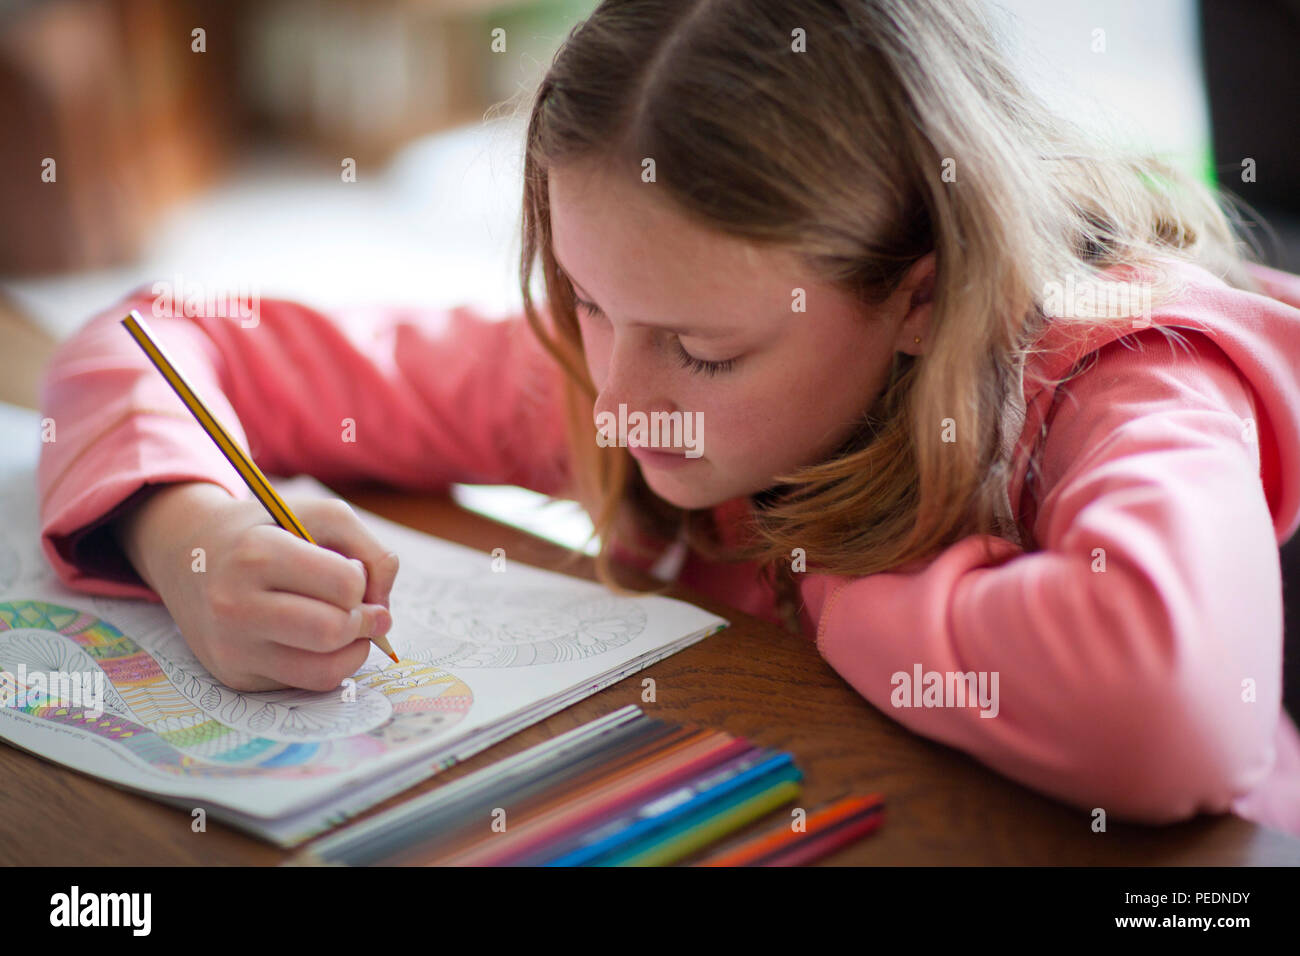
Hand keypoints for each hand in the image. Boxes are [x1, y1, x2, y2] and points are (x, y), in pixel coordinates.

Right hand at [113, 483, 399, 691]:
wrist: (189, 555)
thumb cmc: (268, 532)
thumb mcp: (319, 516)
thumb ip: (370, 551)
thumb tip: (385, 610)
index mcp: (257, 554)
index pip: (345, 584)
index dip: (361, 579)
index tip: (348, 571)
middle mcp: (235, 604)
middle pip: (334, 632)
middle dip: (364, 621)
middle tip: (363, 609)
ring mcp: (231, 646)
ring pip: (325, 670)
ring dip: (354, 650)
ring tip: (347, 626)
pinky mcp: (234, 676)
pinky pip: (305, 684)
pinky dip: (327, 665)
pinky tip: (317, 641)